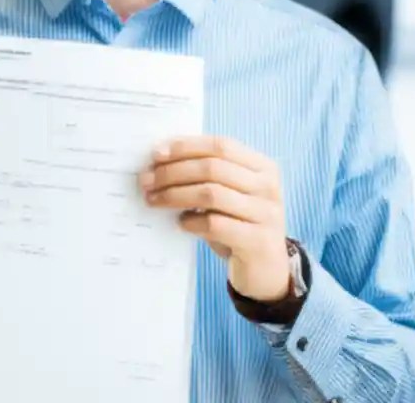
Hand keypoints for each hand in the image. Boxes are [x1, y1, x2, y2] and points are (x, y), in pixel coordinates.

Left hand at [141, 135, 292, 302]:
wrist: (266, 268)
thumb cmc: (238, 223)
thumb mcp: (229, 194)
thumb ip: (206, 174)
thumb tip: (160, 159)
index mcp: (262, 167)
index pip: (221, 146)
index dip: (186, 147)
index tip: (156, 154)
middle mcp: (268, 187)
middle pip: (212, 168)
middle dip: (172, 172)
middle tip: (146, 180)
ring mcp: (266, 214)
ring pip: (211, 194)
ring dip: (174, 195)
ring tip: (153, 200)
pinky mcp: (258, 241)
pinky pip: (216, 225)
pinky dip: (192, 222)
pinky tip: (181, 224)